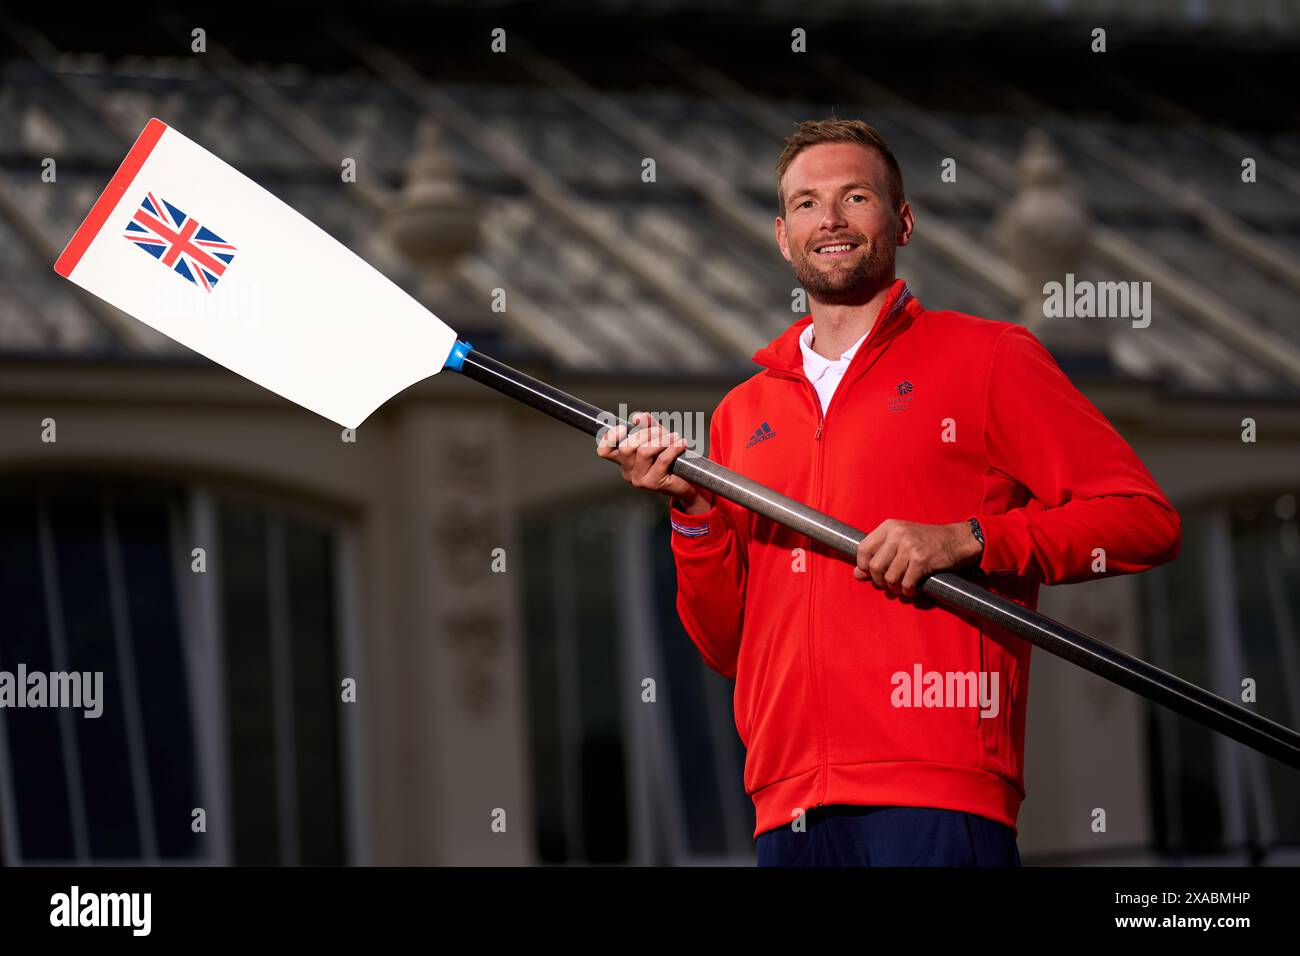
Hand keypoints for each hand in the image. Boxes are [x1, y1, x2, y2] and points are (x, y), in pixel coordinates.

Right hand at [596, 411, 708, 510]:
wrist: (688, 480)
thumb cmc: (670, 458)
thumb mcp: (657, 437)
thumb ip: (648, 425)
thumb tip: (638, 417)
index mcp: (624, 460)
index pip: (604, 450)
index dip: (609, 438)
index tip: (623, 428)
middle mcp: (627, 471)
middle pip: (626, 447)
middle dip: (645, 434)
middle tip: (660, 432)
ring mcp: (638, 479)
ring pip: (644, 452)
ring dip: (662, 440)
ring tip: (674, 438)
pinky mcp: (653, 483)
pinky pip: (661, 460)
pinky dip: (673, 448)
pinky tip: (680, 444)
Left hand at [853, 519, 982, 596]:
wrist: (956, 540)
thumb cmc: (926, 541)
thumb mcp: (900, 540)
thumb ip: (878, 554)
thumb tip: (856, 574)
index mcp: (889, 527)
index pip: (862, 549)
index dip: (863, 566)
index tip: (871, 573)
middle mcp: (897, 534)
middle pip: (874, 567)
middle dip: (879, 581)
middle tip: (889, 583)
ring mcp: (910, 547)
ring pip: (890, 578)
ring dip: (895, 588)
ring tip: (902, 586)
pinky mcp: (922, 561)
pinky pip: (906, 583)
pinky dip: (908, 591)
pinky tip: (912, 588)